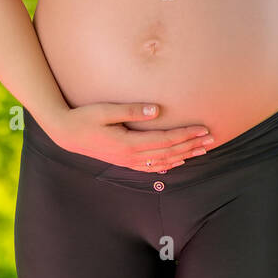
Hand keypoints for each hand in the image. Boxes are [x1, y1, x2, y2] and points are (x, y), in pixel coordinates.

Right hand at [47, 102, 216, 172]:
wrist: (66, 134)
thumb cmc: (84, 118)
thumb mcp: (106, 110)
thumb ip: (132, 110)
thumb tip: (157, 110)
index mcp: (128, 144)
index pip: (166, 139)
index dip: (186, 134)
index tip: (203, 129)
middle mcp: (131, 156)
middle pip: (169, 152)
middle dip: (192, 144)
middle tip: (212, 138)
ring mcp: (128, 161)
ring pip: (163, 161)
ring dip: (184, 155)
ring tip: (202, 150)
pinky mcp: (124, 161)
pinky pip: (152, 166)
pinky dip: (168, 164)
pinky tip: (178, 161)